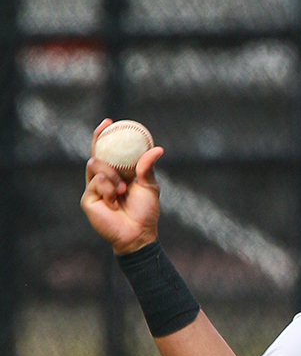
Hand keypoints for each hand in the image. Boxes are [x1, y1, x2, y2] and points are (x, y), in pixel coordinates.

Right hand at [80, 119, 164, 254]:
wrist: (138, 233)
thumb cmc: (145, 212)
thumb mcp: (149, 186)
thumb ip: (147, 167)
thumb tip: (157, 148)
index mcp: (117, 173)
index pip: (107, 151)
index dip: (103, 135)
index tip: (108, 121)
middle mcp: (103, 179)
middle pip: (97, 155)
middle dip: (108, 156)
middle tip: (118, 159)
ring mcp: (94, 188)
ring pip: (95, 165)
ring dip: (112, 176)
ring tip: (123, 190)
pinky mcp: (88, 198)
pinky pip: (95, 182)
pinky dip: (108, 189)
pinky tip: (115, 202)